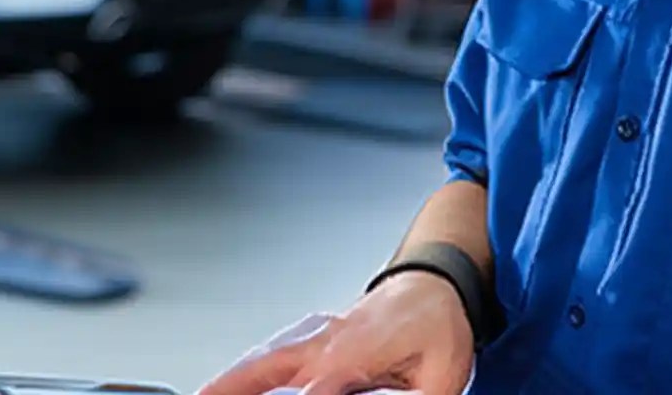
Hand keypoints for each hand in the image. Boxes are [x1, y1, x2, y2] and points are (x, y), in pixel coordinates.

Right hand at [198, 272, 475, 394]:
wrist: (433, 286)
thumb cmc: (437, 327)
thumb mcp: (441, 377)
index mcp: (356, 349)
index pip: (312, 389)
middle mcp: (327, 338)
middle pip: (267, 368)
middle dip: (233, 386)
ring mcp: (314, 333)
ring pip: (261, 358)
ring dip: (230, 379)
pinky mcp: (310, 333)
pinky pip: (268, 351)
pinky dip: (244, 368)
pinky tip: (229, 384)